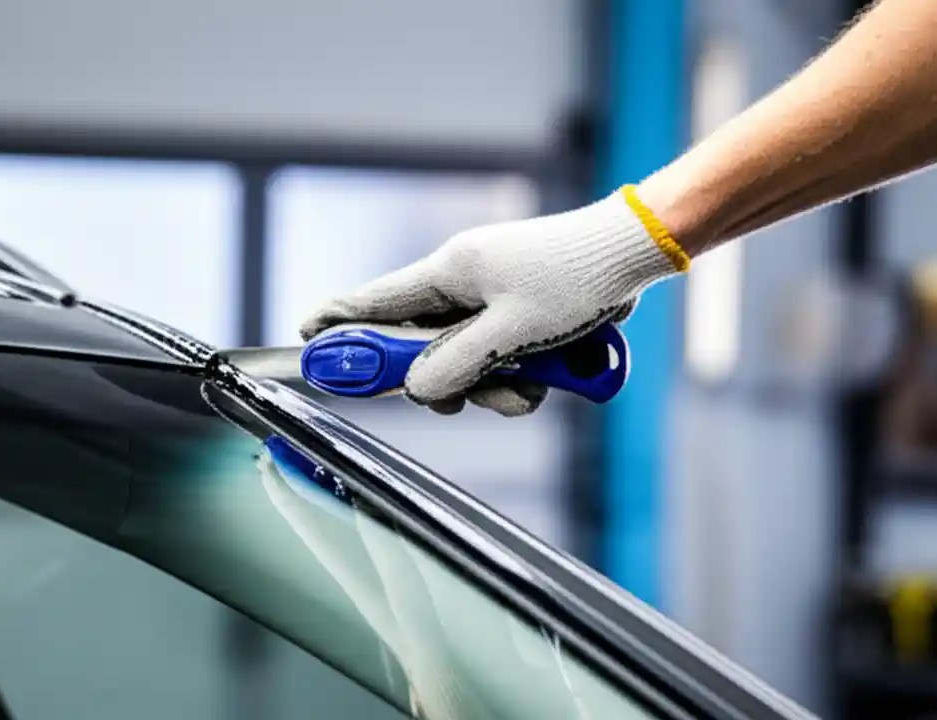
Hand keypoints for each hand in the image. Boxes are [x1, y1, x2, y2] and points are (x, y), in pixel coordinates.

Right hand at [300, 187, 687, 415]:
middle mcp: (465, 281)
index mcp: (451, 271)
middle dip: (449, 380)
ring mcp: (494, 295)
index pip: (376, 301)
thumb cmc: (574, 281)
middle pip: (424, 344)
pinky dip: (521, 373)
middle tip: (465, 400)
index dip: (339, 324)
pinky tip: (551, 375)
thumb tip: (418, 390)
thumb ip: (457, 365)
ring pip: (468, 357)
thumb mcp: (512, 333)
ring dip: (496, 383)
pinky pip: (502, 353)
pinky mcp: (522, 310)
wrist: (631, 254)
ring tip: (532, 385)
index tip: (305, 340)